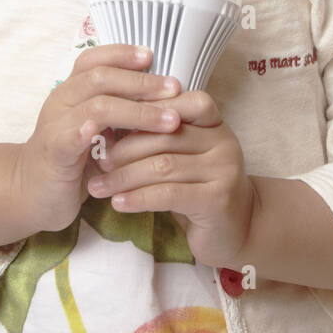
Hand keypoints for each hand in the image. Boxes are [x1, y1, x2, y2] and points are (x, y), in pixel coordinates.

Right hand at [14, 43, 184, 233]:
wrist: (32, 192)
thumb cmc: (73, 159)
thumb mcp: (98, 129)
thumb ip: (121, 111)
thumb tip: (164, 97)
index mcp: (72, 91)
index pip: (94, 59)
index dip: (122, 53)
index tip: (152, 55)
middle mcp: (62, 101)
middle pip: (100, 77)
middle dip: (142, 82)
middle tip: (175, 88)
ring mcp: (55, 126)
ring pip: (96, 106)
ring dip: (137, 111)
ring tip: (169, 120)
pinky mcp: (54, 154)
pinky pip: (70, 137)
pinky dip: (88, 131)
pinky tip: (109, 132)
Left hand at [86, 86, 256, 269]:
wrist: (234, 231)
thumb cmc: (196, 189)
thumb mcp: (180, 156)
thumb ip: (156, 136)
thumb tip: (106, 122)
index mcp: (213, 122)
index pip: (177, 101)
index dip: (141, 109)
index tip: (108, 122)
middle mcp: (223, 141)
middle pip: (163, 135)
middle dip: (124, 148)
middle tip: (97, 159)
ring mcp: (224, 169)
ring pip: (162, 166)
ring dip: (124, 176)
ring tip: (98, 186)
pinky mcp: (218, 200)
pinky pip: (169, 194)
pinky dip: (138, 198)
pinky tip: (118, 203)